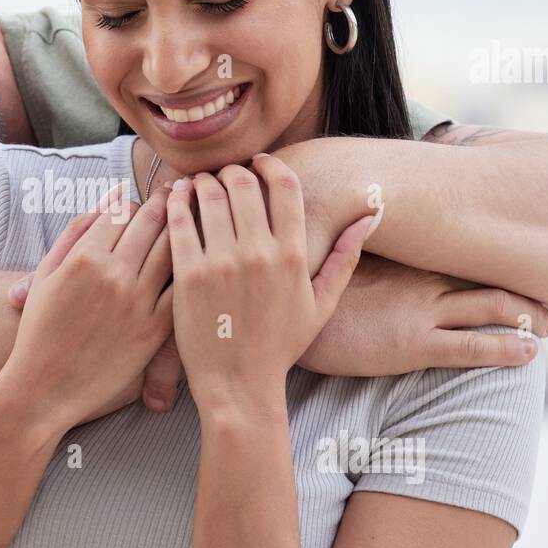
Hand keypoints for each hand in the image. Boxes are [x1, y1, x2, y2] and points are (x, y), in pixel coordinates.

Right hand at [3, 183, 174, 431]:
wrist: (45, 389)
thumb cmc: (40, 330)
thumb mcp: (45, 273)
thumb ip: (75, 232)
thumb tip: (110, 199)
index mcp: (84, 257)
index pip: (121, 210)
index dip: (135, 201)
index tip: (145, 200)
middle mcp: (113, 275)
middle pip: (152, 222)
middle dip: (168, 202)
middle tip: (180, 191)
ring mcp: (137, 303)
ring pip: (173, 249)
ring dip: (185, 228)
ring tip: (193, 217)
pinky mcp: (154, 330)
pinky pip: (180, 288)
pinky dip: (191, 268)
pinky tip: (196, 261)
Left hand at [166, 155, 373, 413]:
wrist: (239, 384)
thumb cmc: (280, 345)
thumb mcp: (322, 303)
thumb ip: (345, 256)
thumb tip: (370, 215)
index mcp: (292, 255)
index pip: (285, 185)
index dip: (271, 165)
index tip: (259, 163)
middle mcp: (259, 253)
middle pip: (244, 183)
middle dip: (234, 171)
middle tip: (226, 177)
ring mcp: (222, 263)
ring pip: (210, 195)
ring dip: (205, 182)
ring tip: (201, 186)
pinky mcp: (189, 275)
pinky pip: (180, 221)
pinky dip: (177, 201)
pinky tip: (177, 199)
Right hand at [299, 255, 547, 374]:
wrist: (280, 317)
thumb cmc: (303, 291)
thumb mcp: (334, 257)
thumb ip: (358, 242)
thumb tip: (367, 216)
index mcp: (404, 256)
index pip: (461, 246)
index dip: (493, 252)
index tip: (518, 252)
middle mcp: (419, 278)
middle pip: (488, 273)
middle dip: (524, 287)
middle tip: (547, 300)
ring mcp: (419, 311)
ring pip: (492, 306)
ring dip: (528, 316)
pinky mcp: (413, 344)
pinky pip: (472, 346)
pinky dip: (507, 349)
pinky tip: (530, 353)